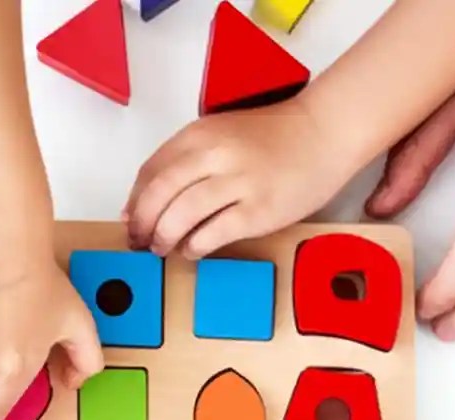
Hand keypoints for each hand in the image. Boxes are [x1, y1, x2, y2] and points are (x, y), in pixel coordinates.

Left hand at [123, 102, 354, 259]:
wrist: (324, 134)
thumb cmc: (272, 139)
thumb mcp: (221, 135)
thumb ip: (185, 162)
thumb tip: (143, 204)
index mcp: (200, 134)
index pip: (151, 171)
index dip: (134, 201)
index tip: (130, 220)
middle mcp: (215, 154)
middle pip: (159, 194)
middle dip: (143, 223)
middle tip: (140, 241)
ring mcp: (239, 182)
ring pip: (181, 215)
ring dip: (164, 237)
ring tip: (163, 247)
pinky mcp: (259, 210)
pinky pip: (213, 234)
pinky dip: (194, 246)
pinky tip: (193, 250)